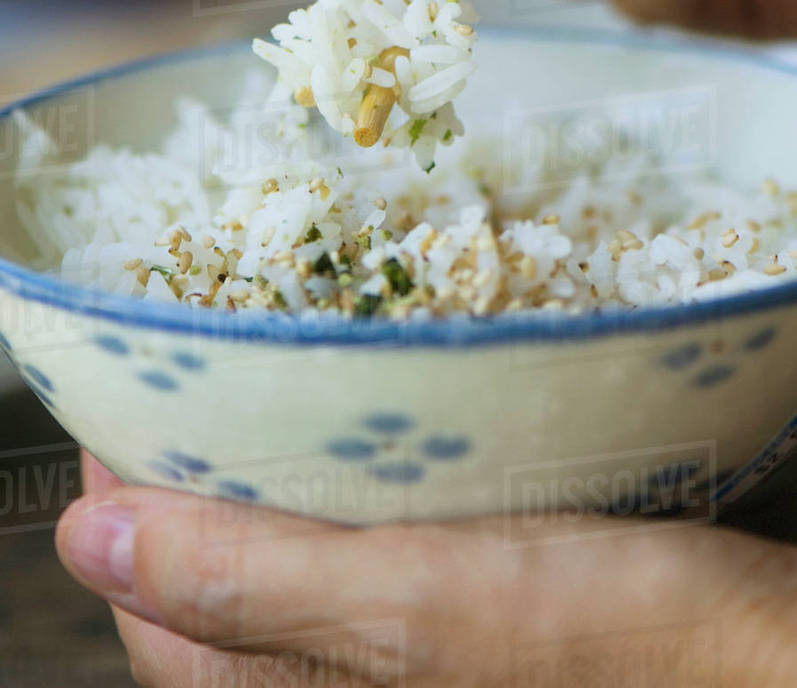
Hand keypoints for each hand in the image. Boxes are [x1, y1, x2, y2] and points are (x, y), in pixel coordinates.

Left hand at [57, 454, 796, 685]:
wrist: (757, 653)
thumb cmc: (617, 639)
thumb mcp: (420, 605)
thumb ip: (254, 581)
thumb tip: (89, 543)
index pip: (157, 609)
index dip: (124, 500)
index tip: (124, 396)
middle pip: (216, 587)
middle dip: (190, 481)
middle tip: (193, 372)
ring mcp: (400, 662)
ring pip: (287, 563)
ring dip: (263, 476)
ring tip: (260, 381)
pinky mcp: (453, 625)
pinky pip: (359, 555)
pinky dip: (340, 486)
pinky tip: (363, 427)